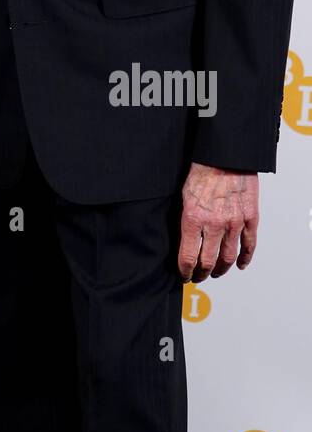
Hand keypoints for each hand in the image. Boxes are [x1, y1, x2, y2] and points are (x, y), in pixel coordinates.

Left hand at [178, 162, 259, 281]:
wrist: (224, 155)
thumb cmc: (201, 171)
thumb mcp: (183, 196)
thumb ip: (184, 219)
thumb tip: (181, 240)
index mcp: (193, 218)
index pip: (188, 257)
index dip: (185, 271)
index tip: (184, 275)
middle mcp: (214, 224)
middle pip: (208, 262)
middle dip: (202, 273)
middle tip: (199, 276)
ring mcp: (234, 222)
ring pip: (228, 257)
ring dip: (221, 269)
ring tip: (216, 272)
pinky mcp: (250, 217)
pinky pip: (249, 245)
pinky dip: (245, 258)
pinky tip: (240, 264)